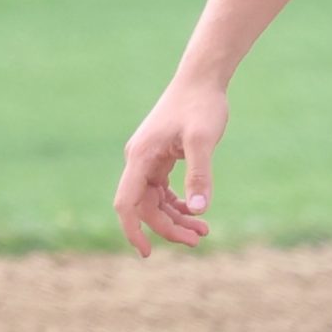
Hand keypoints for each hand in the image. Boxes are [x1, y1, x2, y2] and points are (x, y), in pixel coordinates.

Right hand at [113, 78, 227, 256]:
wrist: (202, 78)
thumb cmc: (202, 105)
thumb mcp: (204, 140)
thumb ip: (200, 174)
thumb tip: (199, 210)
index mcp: (141, 157)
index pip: (127, 203)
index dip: (134, 230)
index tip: (147, 252)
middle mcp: (139, 160)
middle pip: (145, 206)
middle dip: (168, 227)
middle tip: (198, 240)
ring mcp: (149, 159)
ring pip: (155, 200)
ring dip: (175, 218)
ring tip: (203, 232)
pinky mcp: (161, 156)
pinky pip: (163, 189)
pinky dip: (178, 203)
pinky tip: (197, 211)